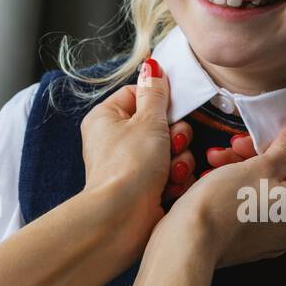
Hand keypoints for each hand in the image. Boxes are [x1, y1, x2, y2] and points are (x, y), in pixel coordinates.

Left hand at [79, 58, 193, 252]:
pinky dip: (175, 178)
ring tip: (169, 170)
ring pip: (171, 149)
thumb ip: (155, 93)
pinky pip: (171, 172)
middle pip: (160, 123)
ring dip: (179, 159)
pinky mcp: (145, 187)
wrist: (123, 217)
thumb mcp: (148, 121)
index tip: (171, 109)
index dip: (159, 101)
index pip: (138, 95)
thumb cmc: (129, 166)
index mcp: (106, 117)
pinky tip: (171, 186)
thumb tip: (152, 68)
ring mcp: (131, 165)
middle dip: (175, 136)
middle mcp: (115, 140)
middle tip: (172, 143)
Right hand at [160, 115, 285, 267]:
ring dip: (250, 167)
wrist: (190, 243)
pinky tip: (218, 173)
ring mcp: (278, 238)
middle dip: (268, 154)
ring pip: (274, 191)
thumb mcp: (259, 166)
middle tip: (244, 142)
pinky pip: (260, 206)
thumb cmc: (225, 204)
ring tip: (220, 156)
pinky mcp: (256, 241)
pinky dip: (245, 188)